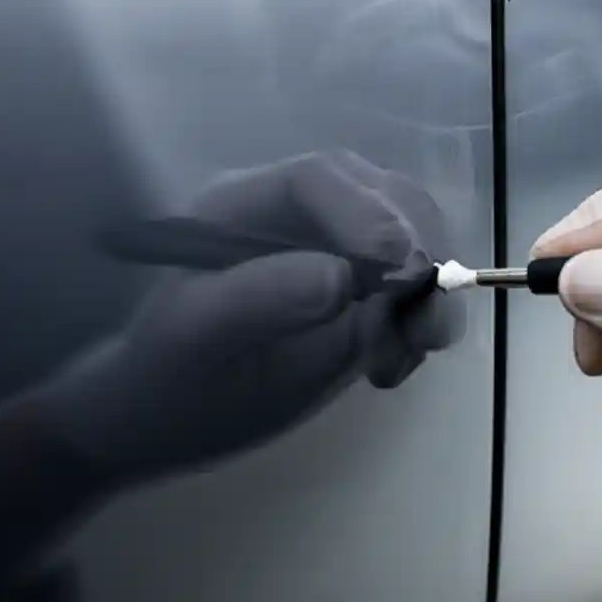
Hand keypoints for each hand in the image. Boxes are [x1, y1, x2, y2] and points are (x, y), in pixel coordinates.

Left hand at [36, 150, 464, 485]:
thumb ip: (259, 299)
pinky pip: (422, 290)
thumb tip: (342, 278)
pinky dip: (428, 323)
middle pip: (384, 196)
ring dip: (432, 292)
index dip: (364, 211)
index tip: (395, 265)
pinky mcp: (371, 295)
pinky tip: (392, 369)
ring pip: (417, 238)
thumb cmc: (169, 375)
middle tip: (421, 317)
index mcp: (247, 203)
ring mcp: (343, 250)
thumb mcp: (195, 338)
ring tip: (408, 351)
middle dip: (417, 249)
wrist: (172, 422)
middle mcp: (303, 214)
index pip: (318, 179)